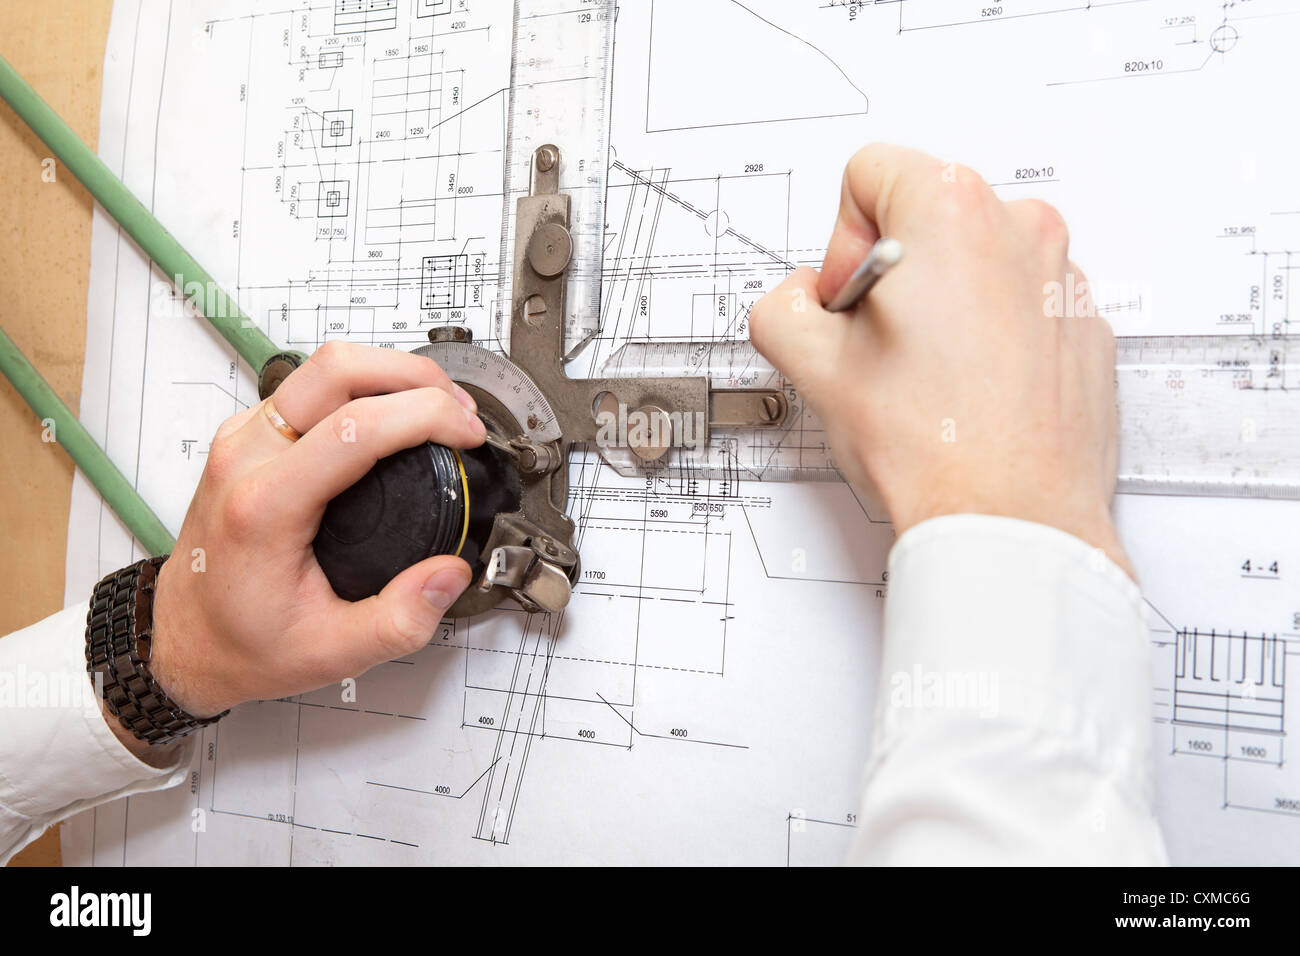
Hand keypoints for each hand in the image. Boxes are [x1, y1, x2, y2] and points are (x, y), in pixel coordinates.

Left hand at [147, 342, 487, 718]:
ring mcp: (243, 438)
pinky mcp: (249, 435)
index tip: (466, 433)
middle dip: (414, 375)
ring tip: (437, 407)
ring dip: (390, 373)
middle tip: (459, 408)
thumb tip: (449, 574)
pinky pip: (312, 384)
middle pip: (336, 369)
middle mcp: (245, 458)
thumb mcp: (330, 653)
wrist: (184, 640)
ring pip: (324, 366)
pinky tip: (395, 415)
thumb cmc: (239, 641)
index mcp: (263, 507)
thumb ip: (400, 621)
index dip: (425, 417)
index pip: (354, 427)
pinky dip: (365, 386)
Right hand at [749, 144, 1131, 576]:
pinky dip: (989, 338)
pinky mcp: (1084, 328)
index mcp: (952, 210)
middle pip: (926, 218)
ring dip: (941, 307)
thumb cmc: (931, 446)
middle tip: (878, 347)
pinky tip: (966, 396)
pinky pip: (1019, 307)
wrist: (1011, 520)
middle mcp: (1021, 228)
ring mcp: (1063, 279)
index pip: (868, 175)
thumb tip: (797, 303)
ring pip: (974, 264)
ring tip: (924, 380)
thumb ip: (781, 306)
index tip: (847, 304)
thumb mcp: (812, 365)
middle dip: (891, 275)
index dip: (839, 243)